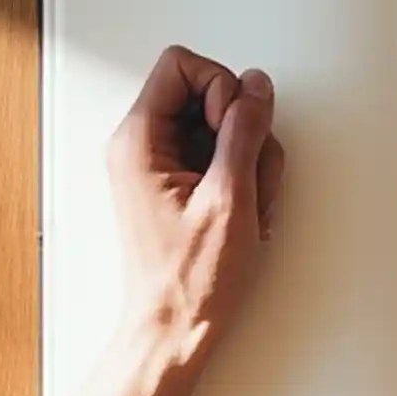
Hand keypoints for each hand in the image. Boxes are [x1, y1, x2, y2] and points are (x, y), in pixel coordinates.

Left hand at [107, 46, 283, 336]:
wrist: (176, 330)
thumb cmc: (191, 279)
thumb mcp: (230, 198)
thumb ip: (244, 133)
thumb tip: (257, 86)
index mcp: (139, 141)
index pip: (182, 66)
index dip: (221, 88)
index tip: (231, 133)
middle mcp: (145, 145)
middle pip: (210, 94)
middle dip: (244, 132)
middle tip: (243, 179)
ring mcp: (164, 165)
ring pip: (227, 128)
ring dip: (253, 163)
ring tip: (249, 208)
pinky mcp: (183, 184)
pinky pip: (226, 157)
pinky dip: (247, 180)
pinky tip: (247, 215)